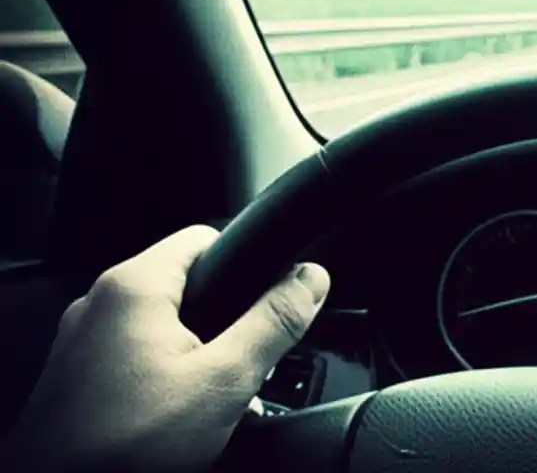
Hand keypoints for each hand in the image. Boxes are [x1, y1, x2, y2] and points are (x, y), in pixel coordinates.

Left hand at [2, 225, 329, 472]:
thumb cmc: (124, 448)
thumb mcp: (224, 381)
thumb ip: (273, 323)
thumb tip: (310, 280)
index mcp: (133, 287)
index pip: (206, 238)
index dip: (249, 264)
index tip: (270, 301)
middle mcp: (97, 305)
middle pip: (187, 287)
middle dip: (225, 323)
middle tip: (239, 368)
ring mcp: (80, 343)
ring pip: (161, 327)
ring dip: (195, 356)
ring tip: (207, 400)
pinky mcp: (75, 380)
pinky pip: (134, 359)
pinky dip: (162, 378)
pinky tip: (174, 418)